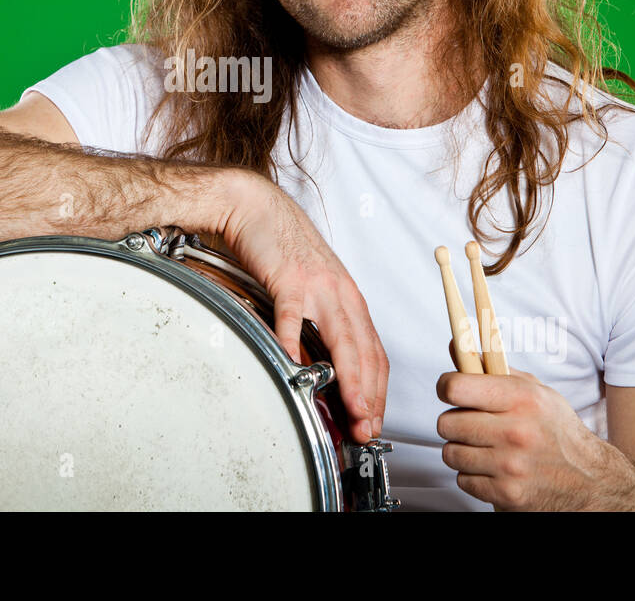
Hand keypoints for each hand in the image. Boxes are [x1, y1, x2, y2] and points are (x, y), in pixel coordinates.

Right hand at [219, 170, 388, 443]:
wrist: (256, 206)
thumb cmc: (280, 245)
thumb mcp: (312, 286)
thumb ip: (321, 320)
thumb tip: (320, 361)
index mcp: (349, 297)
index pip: (375, 352)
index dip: (378, 390)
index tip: (373, 419)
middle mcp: (341, 293)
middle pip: (367, 352)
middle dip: (370, 395)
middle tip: (367, 427)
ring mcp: (318, 286)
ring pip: (344, 339)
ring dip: (350, 379)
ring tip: (351, 409)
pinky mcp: (288, 278)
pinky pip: (293, 318)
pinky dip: (294, 345)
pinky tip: (293, 366)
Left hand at [435, 339, 607, 509]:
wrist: (588, 478)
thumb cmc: (557, 429)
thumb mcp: (532, 389)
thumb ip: (491, 367)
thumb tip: (457, 346)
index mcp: (521, 399)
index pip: (457, 387)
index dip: (447, 386)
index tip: (451, 390)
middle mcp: (516, 432)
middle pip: (447, 423)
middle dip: (454, 422)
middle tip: (471, 423)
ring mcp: (510, 466)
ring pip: (451, 454)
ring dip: (462, 451)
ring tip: (483, 447)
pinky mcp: (506, 494)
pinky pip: (463, 480)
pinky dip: (473, 476)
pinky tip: (492, 468)